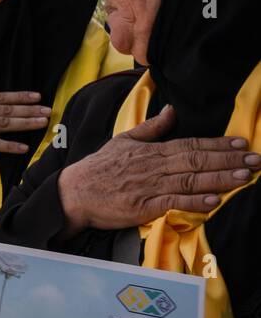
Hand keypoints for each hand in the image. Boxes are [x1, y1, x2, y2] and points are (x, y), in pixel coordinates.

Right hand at [0, 79, 50, 154]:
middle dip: (29, 110)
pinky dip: (8, 145)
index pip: (0, 97)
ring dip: (25, 124)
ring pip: (3, 123)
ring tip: (42, 124)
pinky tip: (23, 147)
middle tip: (48, 111)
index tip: (37, 96)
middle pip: (6, 109)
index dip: (20, 96)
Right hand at [57, 105, 260, 236]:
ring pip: (190, 181)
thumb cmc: (99, 168)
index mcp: (150, 150)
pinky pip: (173, 203)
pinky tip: (214, 201)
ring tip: (244, 177)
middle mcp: (153, 167)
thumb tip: (172, 110)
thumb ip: (152, 127)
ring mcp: (149, 187)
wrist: (74, 193)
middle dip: (228, 160)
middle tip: (255, 159)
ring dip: (219, 179)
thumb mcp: (123, 140)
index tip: (241, 143)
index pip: (190, 144)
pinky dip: (194, 202)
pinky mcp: (143, 207)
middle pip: (196, 161)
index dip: (217, 144)